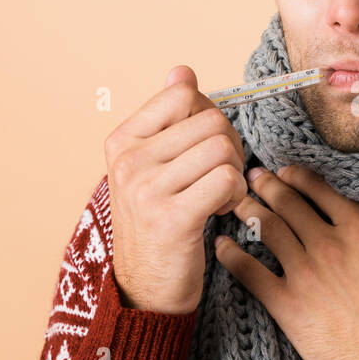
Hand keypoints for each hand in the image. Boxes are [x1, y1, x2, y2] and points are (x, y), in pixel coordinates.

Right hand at [104, 66, 248, 314]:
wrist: (145, 289)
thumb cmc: (157, 223)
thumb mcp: (153, 168)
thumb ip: (168, 120)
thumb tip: (181, 70)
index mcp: (122, 141)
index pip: (182, 93)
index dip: (209, 115)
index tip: (203, 147)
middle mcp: (129, 161)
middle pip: (211, 120)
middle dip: (230, 146)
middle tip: (220, 176)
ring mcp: (146, 189)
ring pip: (222, 149)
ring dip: (234, 173)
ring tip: (218, 195)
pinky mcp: (172, 218)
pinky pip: (226, 180)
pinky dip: (236, 194)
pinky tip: (222, 210)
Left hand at [213, 164, 358, 359]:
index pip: (322, 190)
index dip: (300, 175)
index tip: (286, 169)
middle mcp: (329, 244)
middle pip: (288, 203)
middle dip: (266, 185)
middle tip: (251, 174)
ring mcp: (305, 273)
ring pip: (266, 229)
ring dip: (247, 210)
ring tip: (234, 200)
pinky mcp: (287, 305)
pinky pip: (250, 274)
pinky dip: (232, 256)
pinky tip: (219, 245)